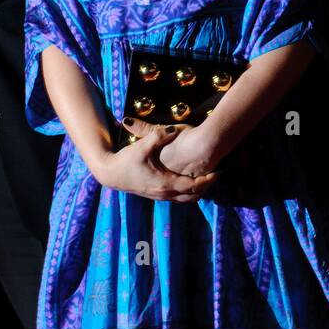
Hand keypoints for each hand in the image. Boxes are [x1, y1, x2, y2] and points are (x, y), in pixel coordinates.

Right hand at [95, 118, 219, 201]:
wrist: (110, 174)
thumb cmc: (125, 160)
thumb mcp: (142, 146)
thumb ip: (158, 135)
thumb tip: (173, 128)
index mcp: (164, 182)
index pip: (192, 185)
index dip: (207, 180)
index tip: (218, 172)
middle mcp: (164, 193)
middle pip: (192, 196)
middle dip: (205, 187)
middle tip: (216, 176)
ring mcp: (159, 196)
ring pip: (184, 200)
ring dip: (196, 191)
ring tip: (207, 179)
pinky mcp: (155, 195)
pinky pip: (177, 198)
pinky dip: (187, 193)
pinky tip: (190, 182)